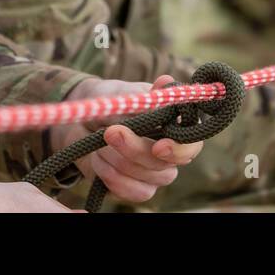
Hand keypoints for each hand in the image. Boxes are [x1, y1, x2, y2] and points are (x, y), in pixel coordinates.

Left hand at [49, 75, 203, 203]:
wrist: (83, 120)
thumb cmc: (112, 103)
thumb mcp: (126, 95)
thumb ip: (146, 97)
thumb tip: (166, 82)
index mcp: (176, 126)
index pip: (191, 144)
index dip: (178, 149)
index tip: (158, 147)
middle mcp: (171, 153)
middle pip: (164, 164)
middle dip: (134, 149)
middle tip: (110, 131)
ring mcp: (156, 173)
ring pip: (147, 179)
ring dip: (116, 159)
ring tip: (98, 137)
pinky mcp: (138, 188)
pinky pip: (132, 193)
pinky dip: (110, 175)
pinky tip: (98, 158)